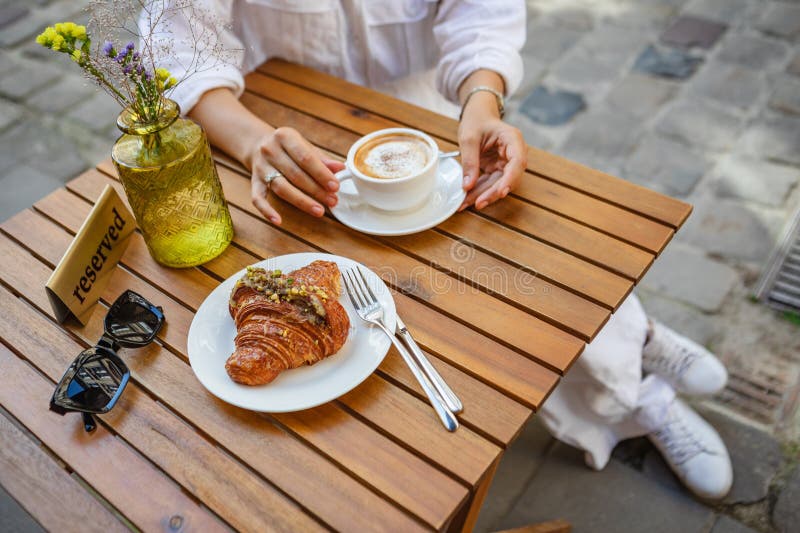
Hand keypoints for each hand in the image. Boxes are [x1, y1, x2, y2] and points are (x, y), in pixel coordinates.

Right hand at [249, 127, 344, 223]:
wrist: (257, 143)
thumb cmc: (288, 147)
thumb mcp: (304, 145)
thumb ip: (321, 159)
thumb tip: (340, 168)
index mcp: (285, 137)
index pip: (305, 158)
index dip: (321, 173)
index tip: (335, 186)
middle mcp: (270, 151)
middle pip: (295, 175)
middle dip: (316, 190)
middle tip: (332, 201)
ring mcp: (261, 167)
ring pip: (281, 188)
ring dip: (301, 201)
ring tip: (319, 210)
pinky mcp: (254, 181)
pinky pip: (257, 198)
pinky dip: (266, 211)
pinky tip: (278, 221)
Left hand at [458, 94, 526, 210]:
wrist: (477, 117)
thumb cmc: (476, 121)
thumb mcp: (469, 138)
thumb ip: (469, 161)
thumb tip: (468, 185)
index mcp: (513, 139)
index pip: (517, 162)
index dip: (510, 179)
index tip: (501, 192)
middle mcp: (514, 153)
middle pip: (508, 178)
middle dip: (492, 192)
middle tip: (477, 203)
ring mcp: (506, 163)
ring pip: (498, 184)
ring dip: (483, 195)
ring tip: (465, 204)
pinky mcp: (497, 170)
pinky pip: (489, 184)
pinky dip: (478, 191)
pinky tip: (466, 200)